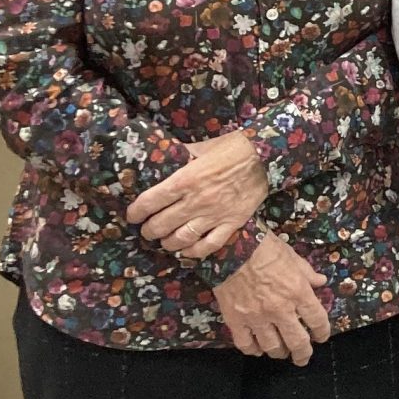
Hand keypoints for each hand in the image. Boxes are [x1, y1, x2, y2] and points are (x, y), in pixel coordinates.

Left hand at [128, 133, 267, 259]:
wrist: (266, 157)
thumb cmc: (231, 148)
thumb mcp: (200, 147)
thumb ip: (179, 155)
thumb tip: (161, 156)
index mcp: (184, 180)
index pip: (149, 202)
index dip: (135, 212)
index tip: (133, 215)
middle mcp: (195, 201)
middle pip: (160, 225)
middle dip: (148, 230)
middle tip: (148, 229)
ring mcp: (213, 215)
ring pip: (180, 239)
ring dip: (167, 242)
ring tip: (165, 240)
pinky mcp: (231, 223)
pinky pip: (208, 245)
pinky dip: (193, 251)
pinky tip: (187, 250)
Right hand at [210, 236, 331, 363]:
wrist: (230, 248)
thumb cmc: (265, 248)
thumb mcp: (293, 257)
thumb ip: (308, 274)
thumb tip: (321, 282)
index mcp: (298, 292)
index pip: (317, 320)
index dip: (322, 332)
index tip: (322, 336)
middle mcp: (280, 310)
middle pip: (297, 341)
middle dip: (303, 353)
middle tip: (303, 357)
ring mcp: (256, 318)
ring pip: (272, 347)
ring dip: (279, 352)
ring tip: (282, 352)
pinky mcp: (235, 321)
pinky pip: (246, 344)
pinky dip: (253, 350)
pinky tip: (258, 349)